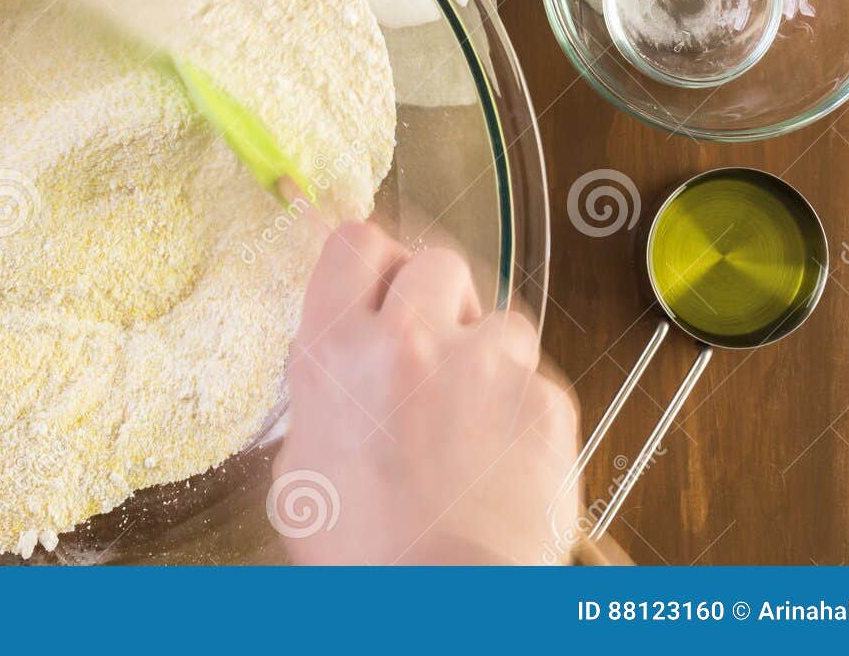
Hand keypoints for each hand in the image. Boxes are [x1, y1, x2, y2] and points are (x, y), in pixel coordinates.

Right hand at [274, 218, 579, 564]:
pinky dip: (522, 407)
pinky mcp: (544, 403)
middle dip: (435, 298)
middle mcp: (408, 343)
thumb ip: (325, 395)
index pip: (355, 242)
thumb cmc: (365, 558)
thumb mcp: (303, 466)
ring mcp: (484, 368)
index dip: (372, 261)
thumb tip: (340, 368)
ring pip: (498, 317)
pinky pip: (536, 379)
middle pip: (433, 263)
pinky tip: (501, 454)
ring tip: (471, 413)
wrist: (442, 605)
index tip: (379, 281)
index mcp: (336, 353)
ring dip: (486, 352)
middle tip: (430, 344)